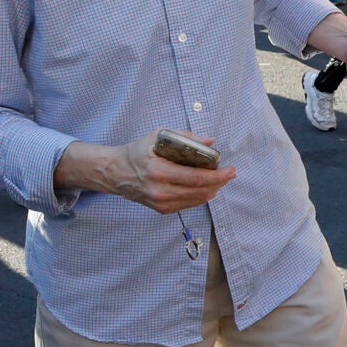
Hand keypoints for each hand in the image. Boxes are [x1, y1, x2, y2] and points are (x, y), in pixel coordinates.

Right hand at [93, 136, 234, 213]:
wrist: (116, 173)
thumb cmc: (137, 152)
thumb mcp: (158, 137)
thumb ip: (185, 138)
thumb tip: (209, 141)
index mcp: (159, 171)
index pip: (196, 177)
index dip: (217, 175)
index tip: (230, 169)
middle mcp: (160, 191)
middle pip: (200, 191)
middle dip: (219, 182)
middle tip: (230, 173)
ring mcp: (161, 203)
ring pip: (196, 200)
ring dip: (212, 190)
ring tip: (220, 179)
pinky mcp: (162, 209)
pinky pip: (188, 204)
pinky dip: (200, 195)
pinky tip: (206, 187)